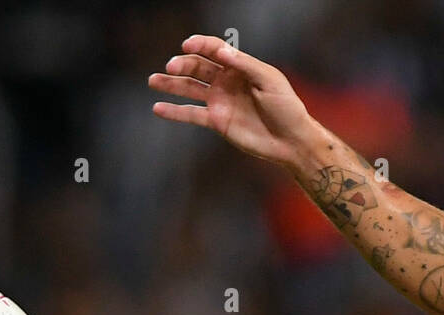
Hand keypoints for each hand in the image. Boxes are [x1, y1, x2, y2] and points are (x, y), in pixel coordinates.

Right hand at [149, 35, 316, 169]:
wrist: (290, 140)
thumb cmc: (286, 107)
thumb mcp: (269, 81)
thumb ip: (245, 65)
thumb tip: (221, 52)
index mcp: (240, 67)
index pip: (215, 49)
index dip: (200, 45)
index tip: (187, 45)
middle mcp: (226, 81)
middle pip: (198, 67)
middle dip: (183, 64)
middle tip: (171, 66)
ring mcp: (220, 101)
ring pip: (190, 89)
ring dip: (171, 84)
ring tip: (153, 80)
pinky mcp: (217, 121)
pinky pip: (192, 114)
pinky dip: (175, 112)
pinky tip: (158, 108)